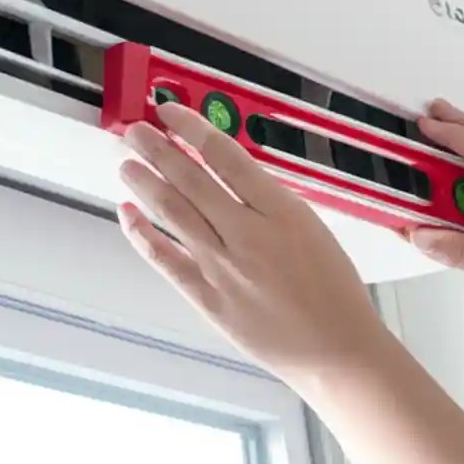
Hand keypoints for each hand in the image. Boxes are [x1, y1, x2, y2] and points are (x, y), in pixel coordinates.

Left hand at [116, 102, 390, 380]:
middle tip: (135, 131)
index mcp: (282, 211)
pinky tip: (127, 214)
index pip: (226, 155)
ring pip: (172, 213)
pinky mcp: (208, 299)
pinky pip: (165, 259)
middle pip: (191, 179)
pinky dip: (141, 234)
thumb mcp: (312, 227)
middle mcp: (247, 234)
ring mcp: (223, 268)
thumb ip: (268, 202)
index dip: (191, 128)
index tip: (170, 112)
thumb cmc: (334, 290)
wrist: (337, 352)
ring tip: (126, 163)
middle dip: (157, 149)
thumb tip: (226, 176)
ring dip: (145, 183)